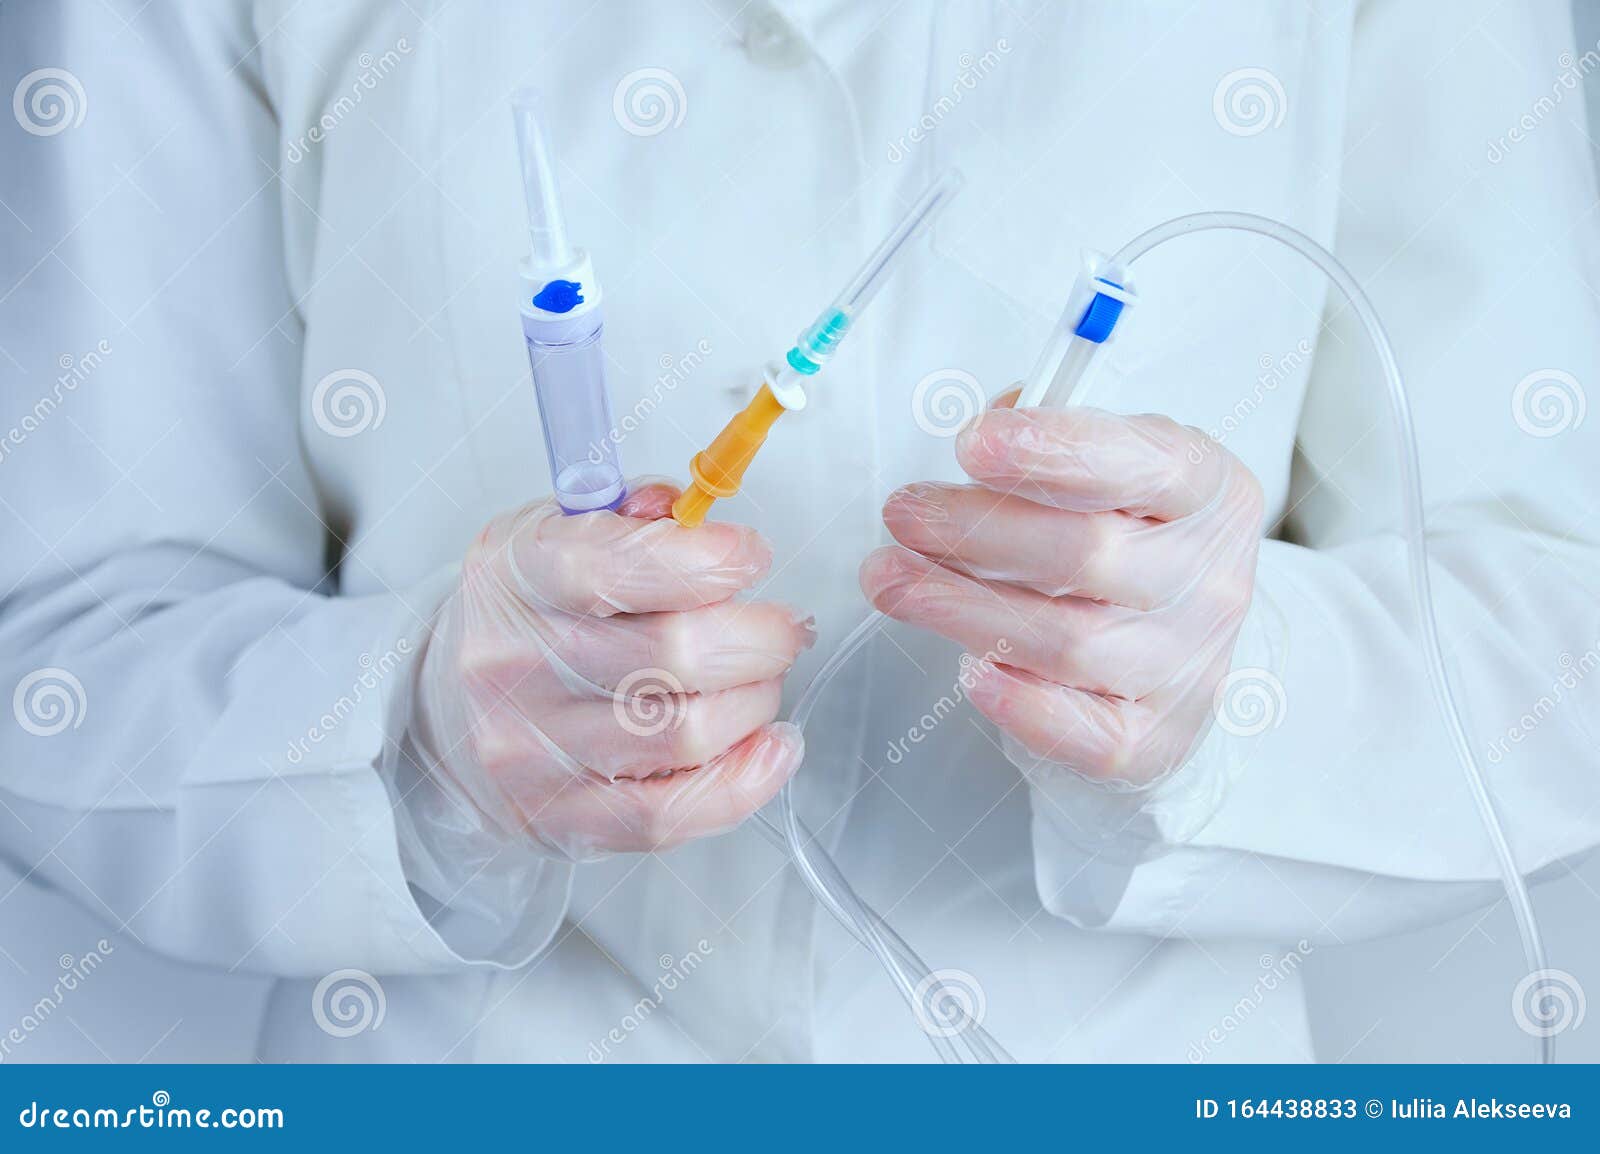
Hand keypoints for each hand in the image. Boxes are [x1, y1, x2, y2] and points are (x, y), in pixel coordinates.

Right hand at [412, 480, 812, 859]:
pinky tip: (770, 745)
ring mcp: (537, 752)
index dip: (713, 561)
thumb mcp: (557, 533)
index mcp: (517, 577)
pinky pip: (672, 814)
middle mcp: (518, 667)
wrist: (444, 712)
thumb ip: (634, 515)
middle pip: (678, 655)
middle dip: (760, 638)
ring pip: (688, 734)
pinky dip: (745, 779)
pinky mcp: (562, 820)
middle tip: (782, 628)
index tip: (750, 556)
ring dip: (756, 701)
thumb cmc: (527, 614)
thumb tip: (696, 514)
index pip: (623, 567)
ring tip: (760, 680)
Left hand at [860, 399, 1262, 787]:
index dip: (1057, 451)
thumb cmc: (1124, 542)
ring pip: (1066, 640)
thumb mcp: (1110, 470)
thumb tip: (984, 437)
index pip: (1142, 464)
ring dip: (961, 608)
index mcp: (1209, 493)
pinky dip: (1017, 700)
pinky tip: (970, 669)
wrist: (1170, 652)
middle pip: (1085, 553)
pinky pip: (1079, 728)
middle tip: (903, 514)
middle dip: (976, 530)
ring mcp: (1188, 666)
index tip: (973, 444)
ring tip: (891, 579)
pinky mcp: (1155, 739)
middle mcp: (1211, 581)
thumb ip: (1052, 442)